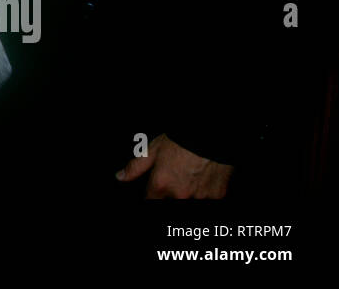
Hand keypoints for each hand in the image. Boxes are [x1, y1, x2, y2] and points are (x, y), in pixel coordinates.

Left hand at [117, 133, 231, 197]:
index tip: (156, 192)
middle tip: (177, 179)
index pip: (151, 201)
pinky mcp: (217, 196)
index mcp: (162, 184)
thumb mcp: (152, 150)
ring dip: (190, 195)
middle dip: (172, 195)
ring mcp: (200, 197)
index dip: (153, 196)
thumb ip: (135, 167)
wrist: (209, 136)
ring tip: (191, 177)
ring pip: (191, 202)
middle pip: (171, 203)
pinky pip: (209, 199)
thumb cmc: (181, 140)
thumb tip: (120, 177)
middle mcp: (180, 194)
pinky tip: (204, 178)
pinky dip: (206, 192)